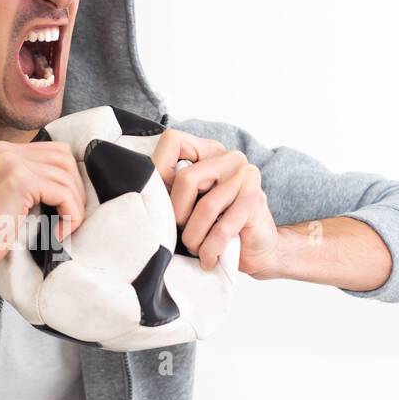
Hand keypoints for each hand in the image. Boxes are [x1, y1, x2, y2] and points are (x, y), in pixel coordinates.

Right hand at [0, 138, 85, 275]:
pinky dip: (70, 216)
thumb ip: (32, 184)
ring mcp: (12, 163)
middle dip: (75, 191)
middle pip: (65, 159)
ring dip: (74, 207)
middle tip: (68, 219)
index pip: (55, 153)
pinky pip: (64, 194)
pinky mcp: (19, 181)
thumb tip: (72, 188)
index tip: (66, 208)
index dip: (69, 180)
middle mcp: (8, 151)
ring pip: (68, 177)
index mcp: (4, 151)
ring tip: (62, 228)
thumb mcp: (9, 197)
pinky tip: (56, 233)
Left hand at [152, 129, 281, 277]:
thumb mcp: (188, 204)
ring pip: (205, 207)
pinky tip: (208, 258)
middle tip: (181, 233)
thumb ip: (170, 190)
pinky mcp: (255, 200)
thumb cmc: (215, 227)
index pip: (172, 141)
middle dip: (177, 215)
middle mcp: (229, 158)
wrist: (257, 251)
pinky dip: (210, 249)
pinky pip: (222, 228)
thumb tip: (141, 190)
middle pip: (185, 178)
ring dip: (194, 237)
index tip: (162, 199)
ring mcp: (245, 176)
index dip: (159, 170)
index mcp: (207, 151)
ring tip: (195, 248)